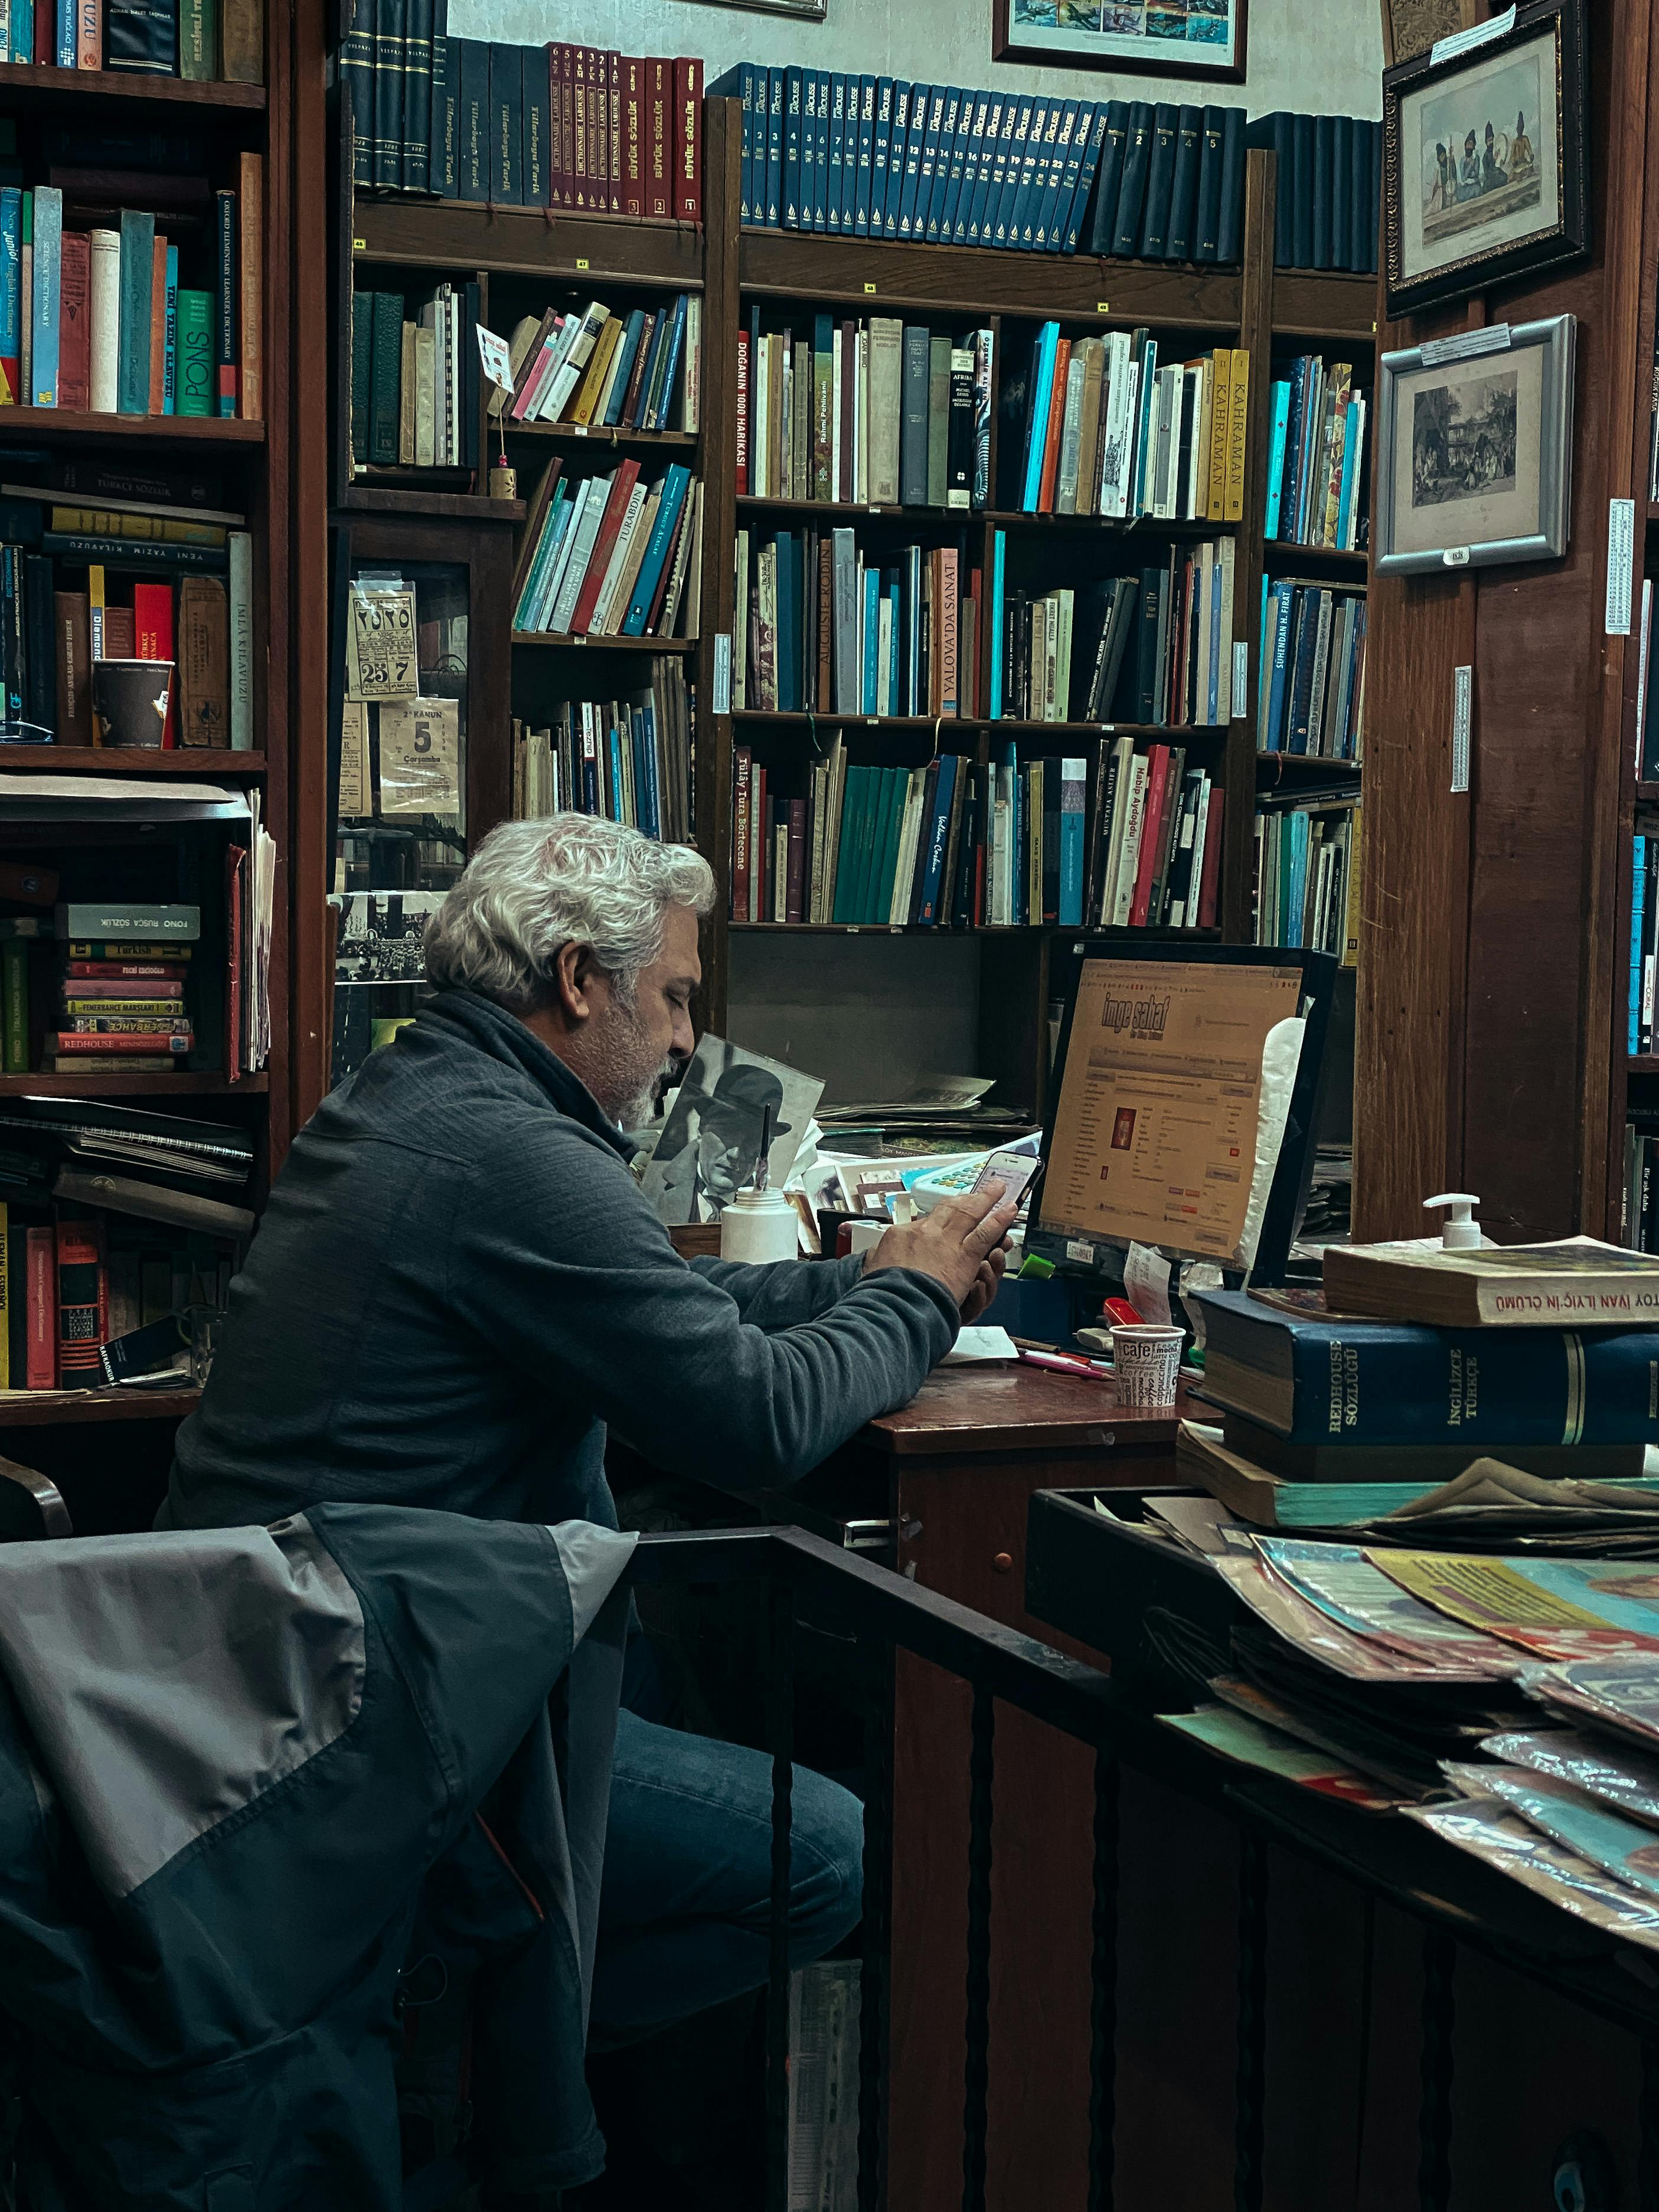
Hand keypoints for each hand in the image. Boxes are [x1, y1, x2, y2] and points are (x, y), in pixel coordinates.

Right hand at [862, 1184, 1019, 1311]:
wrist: (893, 1306)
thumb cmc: (880, 1294)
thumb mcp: (870, 1271)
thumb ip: (875, 1261)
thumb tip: (871, 1258)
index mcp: (900, 1235)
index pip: (923, 1222)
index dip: (939, 1218)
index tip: (946, 1216)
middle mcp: (925, 1232)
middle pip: (948, 1209)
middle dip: (964, 1199)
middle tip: (977, 1193)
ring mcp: (946, 1242)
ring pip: (970, 1214)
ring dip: (986, 1199)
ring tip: (999, 1190)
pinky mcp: (965, 1257)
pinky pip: (985, 1232)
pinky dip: (1000, 1219)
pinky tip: (1010, 1210)